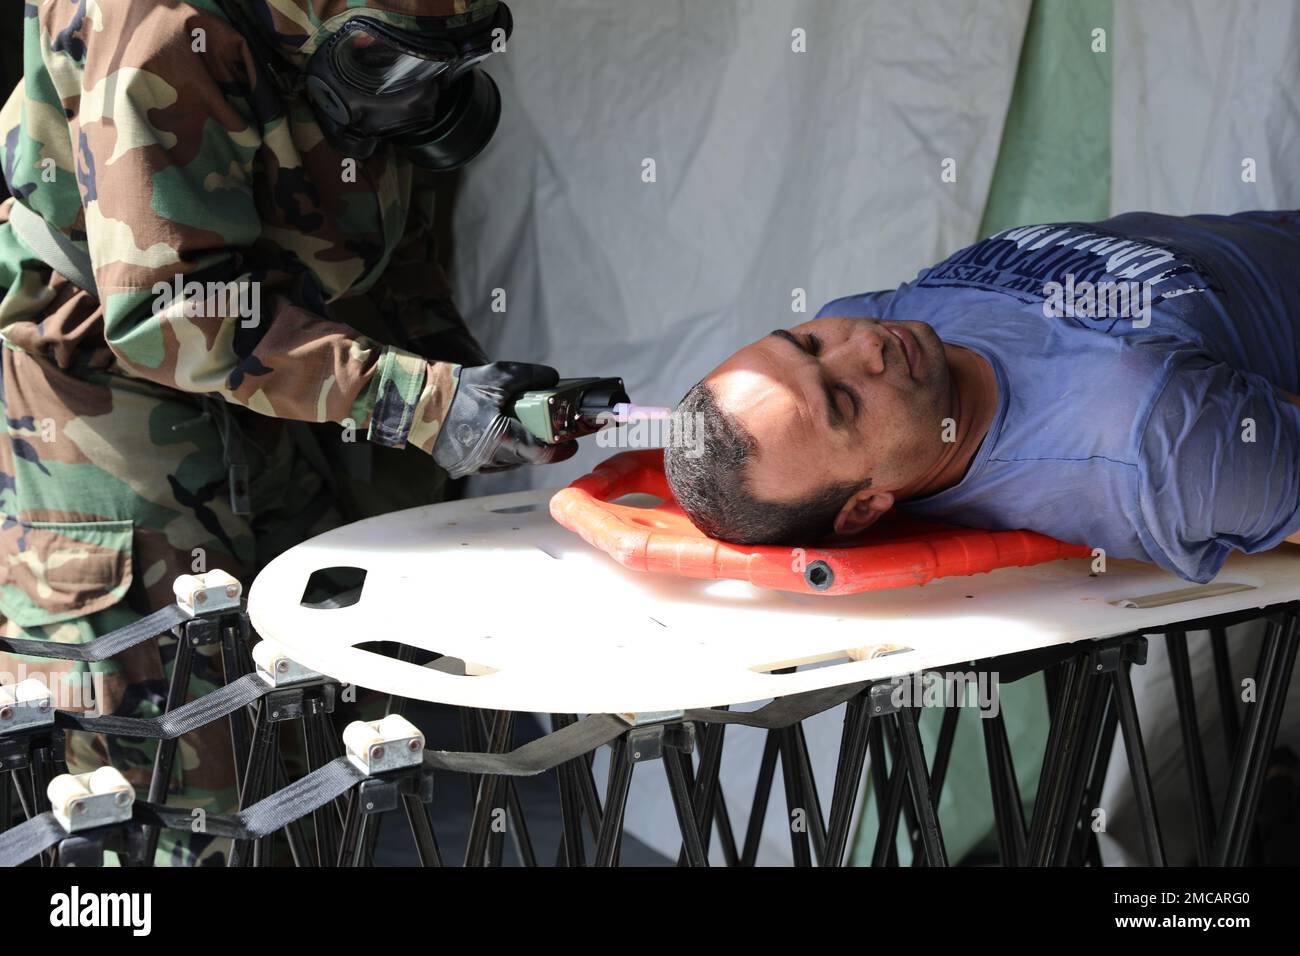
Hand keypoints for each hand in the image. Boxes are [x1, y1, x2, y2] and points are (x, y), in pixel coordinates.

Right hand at [432, 362, 578, 478]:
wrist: (418, 399)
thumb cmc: (459, 388)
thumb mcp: (499, 375)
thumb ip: (531, 376)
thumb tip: (554, 378)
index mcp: (499, 437)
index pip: (540, 453)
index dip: (560, 450)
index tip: (572, 444)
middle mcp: (487, 458)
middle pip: (526, 458)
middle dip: (540, 444)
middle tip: (550, 430)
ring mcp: (472, 465)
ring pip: (509, 462)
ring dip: (519, 449)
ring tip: (520, 427)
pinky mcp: (460, 466)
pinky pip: (490, 463)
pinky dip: (500, 451)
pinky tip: (498, 433)